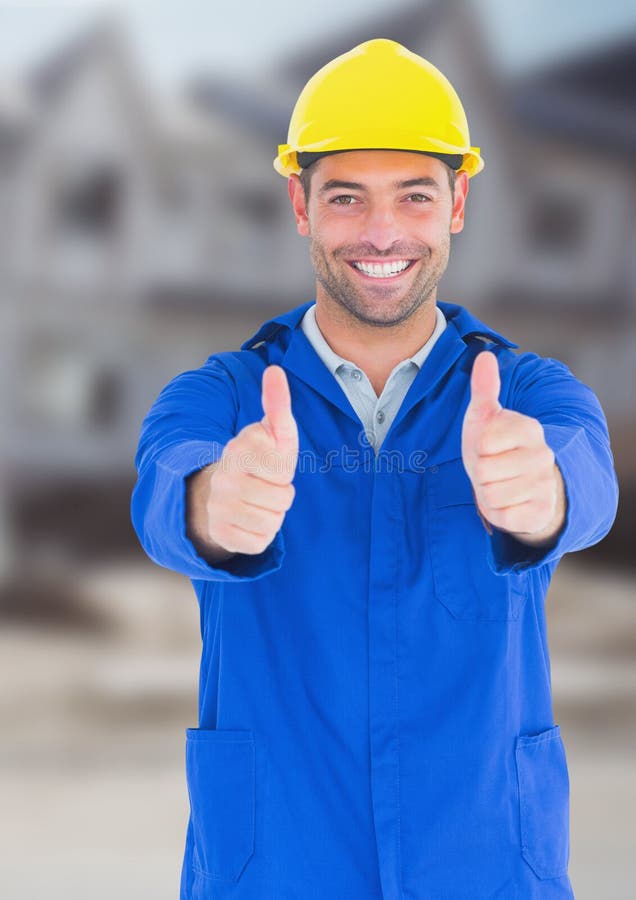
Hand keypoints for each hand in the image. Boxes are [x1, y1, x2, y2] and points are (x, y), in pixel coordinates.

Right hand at [187, 365, 298, 558]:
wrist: (218, 494)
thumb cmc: (258, 460)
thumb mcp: (272, 432)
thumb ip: (277, 404)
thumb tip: (275, 370)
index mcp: (238, 449)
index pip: (284, 470)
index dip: (284, 470)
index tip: (268, 464)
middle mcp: (223, 478)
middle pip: (283, 498)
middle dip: (281, 494)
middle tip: (264, 485)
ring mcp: (218, 508)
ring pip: (274, 522)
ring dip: (273, 515)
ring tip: (258, 502)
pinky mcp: (221, 535)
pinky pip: (261, 542)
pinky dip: (262, 534)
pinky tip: (249, 520)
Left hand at [461, 351, 565, 545]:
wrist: (521, 486)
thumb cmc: (496, 448)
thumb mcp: (485, 417)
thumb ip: (484, 388)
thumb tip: (484, 356)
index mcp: (529, 428)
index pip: (482, 441)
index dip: (476, 448)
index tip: (486, 448)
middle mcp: (543, 455)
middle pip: (484, 471)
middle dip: (479, 474)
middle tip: (490, 470)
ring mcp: (545, 485)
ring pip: (491, 496)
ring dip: (487, 494)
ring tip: (498, 485)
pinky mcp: (541, 512)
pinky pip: (503, 517)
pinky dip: (497, 514)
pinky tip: (507, 503)